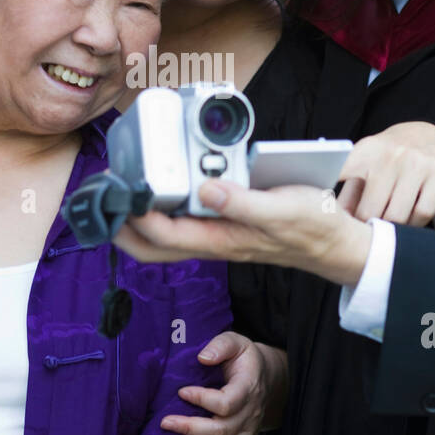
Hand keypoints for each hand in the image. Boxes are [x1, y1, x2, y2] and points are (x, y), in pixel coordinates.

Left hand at [113, 180, 372, 285]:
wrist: (334, 244)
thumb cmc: (312, 228)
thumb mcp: (282, 210)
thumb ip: (243, 201)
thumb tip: (206, 189)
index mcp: (221, 240)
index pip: (162, 235)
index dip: (133, 215)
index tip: (116, 189)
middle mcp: (212, 241)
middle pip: (151, 246)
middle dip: (119, 228)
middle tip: (101, 198)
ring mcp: (216, 235)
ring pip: (162, 238)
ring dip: (135, 220)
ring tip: (118, 191)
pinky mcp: (224, 225)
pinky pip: (181, 223)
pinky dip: (162, 209)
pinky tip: (159, 187)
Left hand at [162, 333, 287, 434]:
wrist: (266, 375)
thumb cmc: (244, 358)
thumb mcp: (235, 341)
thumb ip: (220, 346)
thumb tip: (203, 357)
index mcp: (247, 387)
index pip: (226, 401)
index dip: (203, 400)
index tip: (181, 392)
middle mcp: (250, 412)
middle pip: (223, 428)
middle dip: (192, 428)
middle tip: (166, 423)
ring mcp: (249, 428)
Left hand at [337, 121, 434, 231]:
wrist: (432, 135)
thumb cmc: (390, 157)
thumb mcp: (367, 163)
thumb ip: (350, 190)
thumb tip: (337, 219)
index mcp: (366, 150)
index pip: (341, 177)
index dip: (335, 203)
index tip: (332, 218)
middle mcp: (391, 154)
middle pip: (370, 210)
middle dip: (366, 226)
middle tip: (367, 231)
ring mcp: (417, 162)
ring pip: (397, 215)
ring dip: (392, 229)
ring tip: (388, 228)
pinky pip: (422, 213)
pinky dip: (415, 224)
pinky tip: (410, 221)